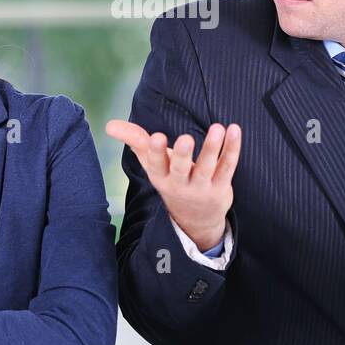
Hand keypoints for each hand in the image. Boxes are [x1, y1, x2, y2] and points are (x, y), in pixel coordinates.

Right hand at [107, 119, 240, 250]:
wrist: (196, 219)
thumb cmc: (171, 180)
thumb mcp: (152, 164)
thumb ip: (134, 140)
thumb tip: (109, 125)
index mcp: (160, 177)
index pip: (156, 164)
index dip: (155, 152)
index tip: (156, 137)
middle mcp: (180, 184)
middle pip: (180, 169)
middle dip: (181, 155)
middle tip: (185, 139)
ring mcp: (201, 187)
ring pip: (207, 167)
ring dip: (212, 148)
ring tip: (217, 128)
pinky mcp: (221, 187)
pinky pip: (228, 167)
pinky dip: (231, 149)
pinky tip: (234, 130)